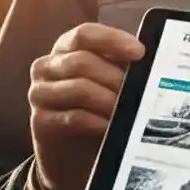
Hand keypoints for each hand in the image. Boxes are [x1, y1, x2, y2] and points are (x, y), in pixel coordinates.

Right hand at [28, 23, 144, 189]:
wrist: (72, 155)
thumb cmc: (94, 109)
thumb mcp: (107, 83)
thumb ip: (120, 68)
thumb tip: (150, 63)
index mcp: (65, 48)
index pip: (85, 34)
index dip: (112, 39)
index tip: (139, 52)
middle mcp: (46, 66)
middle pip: (81, 62)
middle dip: (115, 77)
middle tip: (141, 91)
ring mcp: (39, 93)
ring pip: (79, 88)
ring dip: (109, 100)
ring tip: (129, 110)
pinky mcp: (40, 121)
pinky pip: (73, 117)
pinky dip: (98, 121)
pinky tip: (112, 126)